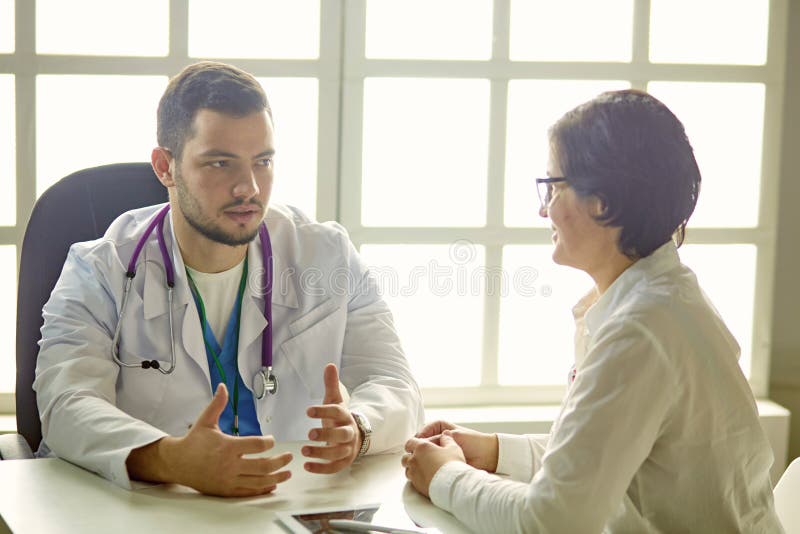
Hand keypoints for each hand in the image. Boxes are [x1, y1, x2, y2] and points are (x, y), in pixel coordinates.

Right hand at [127, 383, 292, 496]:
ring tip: (288, 472)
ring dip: (277, 477)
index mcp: (227, 446)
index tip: (272, 440)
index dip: (269, 442)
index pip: (257, 445)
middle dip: (280, 462)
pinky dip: (263, 489)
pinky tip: (273, 485)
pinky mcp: (226, 490)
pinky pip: (249, 492)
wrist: (177, 464)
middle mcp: (229, 465)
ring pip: (259, 481)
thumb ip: (217, 404)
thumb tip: (223, 386)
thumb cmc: (193, 441)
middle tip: (289, 457)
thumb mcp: (205, 421)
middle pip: (263, 466)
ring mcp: (228, 480)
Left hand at [303, 363, 359, 473]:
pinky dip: (321, 468)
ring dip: (321, 453)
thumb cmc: (339, 417)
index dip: (323, 411)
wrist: (356, 435)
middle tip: (309, 434)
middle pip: (342, 435)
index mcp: (345, 416)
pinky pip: (335, 467)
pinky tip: (307, 466)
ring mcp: (348, 448)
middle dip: (326, 435)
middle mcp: (349, 432)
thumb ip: (331, 385)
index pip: (336, 412)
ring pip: (338, 452)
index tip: (308, 411)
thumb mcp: (335, 401)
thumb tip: (329, 365)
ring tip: (304, 450)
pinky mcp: (344, 461)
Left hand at [402, 431, 465, 497]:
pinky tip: (424, 477)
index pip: (410, 442)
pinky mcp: (416, 484)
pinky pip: (411, 479)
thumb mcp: (453, 448)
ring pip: (407, 469)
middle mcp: (414, 459)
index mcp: (422, 447)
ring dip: (411, 468)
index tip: (417, 445)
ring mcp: (414, 473)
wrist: (451, 485)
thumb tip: (446, 434)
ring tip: (421, 468)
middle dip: (410, 457)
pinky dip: (415, 477)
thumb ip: (447, 439)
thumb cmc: (452, 465)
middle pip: (405, 457)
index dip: (413, 444)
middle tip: (419, 458)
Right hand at [416, 420, 498, 471]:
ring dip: (423, 457)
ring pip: (427, 453)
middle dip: (420, 448)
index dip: (420, 435)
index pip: (425, 430)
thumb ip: (437, 438)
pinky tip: (427, 466)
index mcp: (441, 428)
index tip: (416, 441)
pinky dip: (429, 465)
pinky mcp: (443, 463)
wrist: (487, 456)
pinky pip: (432, 463)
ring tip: (421, 460)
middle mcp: (440, 439)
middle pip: (424, 443)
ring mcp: (441, 451)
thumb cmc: (474, 442)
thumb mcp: (454, 436)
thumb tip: (420, 443)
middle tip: (416, 452)